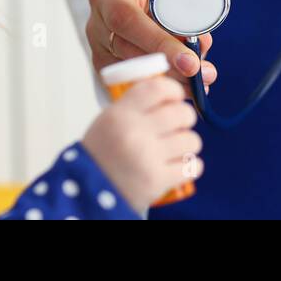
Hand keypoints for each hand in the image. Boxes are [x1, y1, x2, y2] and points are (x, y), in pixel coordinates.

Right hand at [81, 75, 202, 213]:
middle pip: (182, 113)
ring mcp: (148, 157)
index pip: (159, 88)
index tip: (176, 98)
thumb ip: (137, 105)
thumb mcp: (108, 120)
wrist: (87, 192)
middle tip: (178, 126)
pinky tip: (177, 166)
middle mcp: (135, 132)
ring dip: (187, 144)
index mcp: (121, 114)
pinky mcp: (158, 180)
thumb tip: (171, 94)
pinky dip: (190, 166)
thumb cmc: (101, 153)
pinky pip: (193, 166)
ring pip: (191, 140)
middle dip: (185, 119)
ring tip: (174, 150)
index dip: (174, 90)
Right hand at [86, 0, 217, 93]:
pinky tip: (183, 92)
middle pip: (124, 18)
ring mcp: (96, 29)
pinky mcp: (100, 58)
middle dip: (160, 44)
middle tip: (190, 63)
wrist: (138, 17)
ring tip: (195, 80)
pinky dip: (158, 84)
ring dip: (164, 70)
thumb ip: (183, 11)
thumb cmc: (160, 1)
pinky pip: (127, 75)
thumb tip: (200, 45)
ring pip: (125, 52)